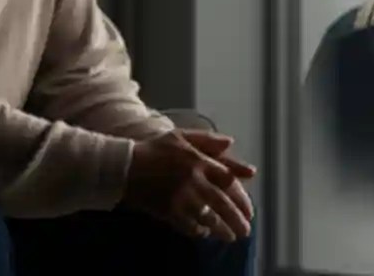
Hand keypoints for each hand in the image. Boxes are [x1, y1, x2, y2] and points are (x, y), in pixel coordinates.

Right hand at [122, 130, 253, 241]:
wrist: (124, 166)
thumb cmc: (154, 150)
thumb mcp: (180, 137)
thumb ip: (206, 140)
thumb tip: (231, 142)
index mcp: (199, 161)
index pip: (228, 181)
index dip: (242, 198)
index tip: (250, 210)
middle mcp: (193, 180)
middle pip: (222, 204)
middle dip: (237, 220)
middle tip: (246, 232)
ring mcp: (181, 197)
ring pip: (209, 218)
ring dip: (222, 230)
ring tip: (231, 237)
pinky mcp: (168, 211)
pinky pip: (189, 226)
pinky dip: (199, 232)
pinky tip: (204, 233)